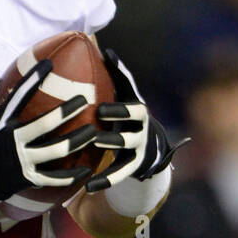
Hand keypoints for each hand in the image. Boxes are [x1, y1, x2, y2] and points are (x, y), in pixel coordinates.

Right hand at [0, 60, 97, 214]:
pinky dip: (70, 175)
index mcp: (0, 124)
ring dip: (77, 141)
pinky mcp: (25, 179)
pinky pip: (53, 178)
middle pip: (46, 124)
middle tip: (84, 100)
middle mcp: (13, 141)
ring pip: (56, 151)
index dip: (35, 78)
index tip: (50, 64)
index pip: (19, 96)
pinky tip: (86, 170)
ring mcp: (21, 161)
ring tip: (94, 133)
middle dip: (67, 111)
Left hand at [87, 48, 186, 192]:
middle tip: (94, 134)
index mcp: (139, 113)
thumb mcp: (128, 95)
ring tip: (92, 154)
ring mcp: (138, 151)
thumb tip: (106, 50)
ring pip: (124, 154)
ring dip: (108, 154)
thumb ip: (119, 76)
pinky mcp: (133, 168)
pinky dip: (104, 181)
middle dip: (113, 134)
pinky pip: (118, 176)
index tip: (99, 109)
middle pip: (130, 134)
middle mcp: (142, 132)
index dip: (118, 110)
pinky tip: (87, 187)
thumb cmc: (131, 114)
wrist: (150, 145)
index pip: (133, 110)